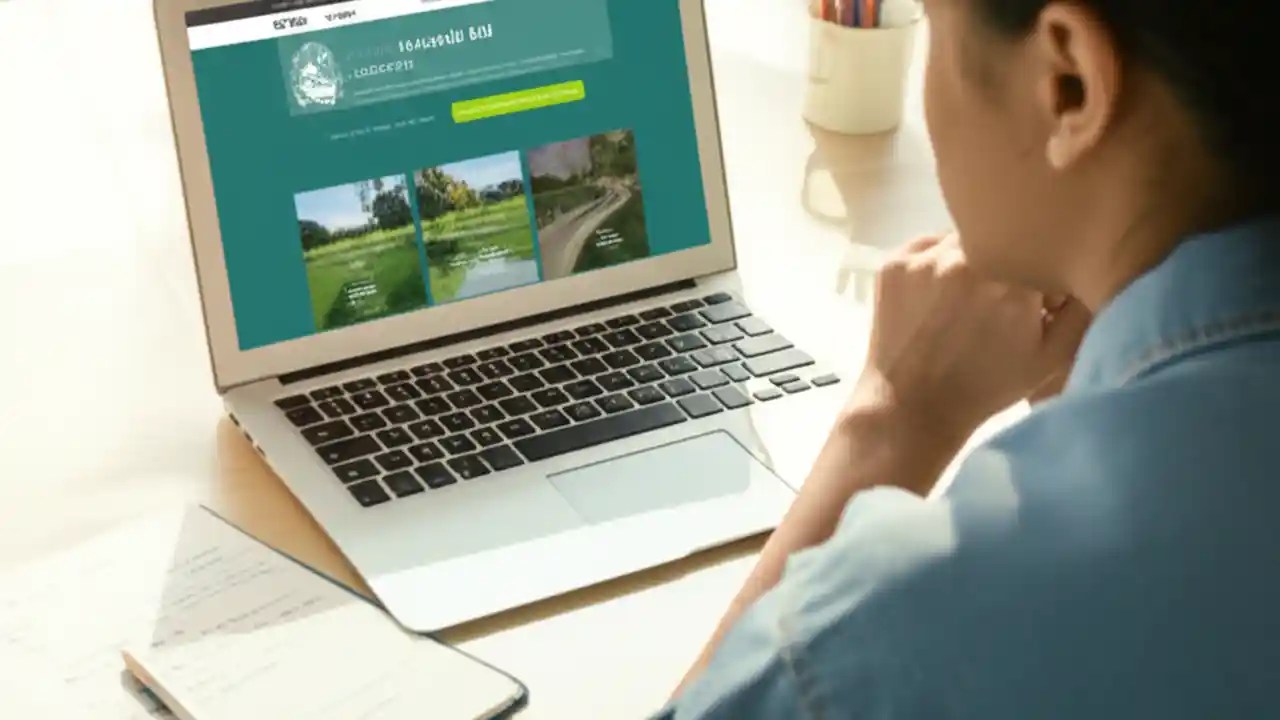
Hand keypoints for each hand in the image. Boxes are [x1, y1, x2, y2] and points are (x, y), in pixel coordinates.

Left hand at [849, 235, 1090, 441]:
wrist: (912, 407)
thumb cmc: (987, 385)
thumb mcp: (1053, 357)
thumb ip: (1084, 308)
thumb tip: (1092, 266)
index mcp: (1015, 281)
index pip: (1042, 254)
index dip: (1041, 278)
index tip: (1033, 304)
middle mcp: (968, 258)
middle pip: (1000, 242)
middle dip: (1004, 265)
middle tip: (992, 305)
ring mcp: (925, 258)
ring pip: (962, 240)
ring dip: (969, 260)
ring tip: (962, 303)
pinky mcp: (894, 263)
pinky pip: (926, 247)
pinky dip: (934, 265)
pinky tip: (935, 299)